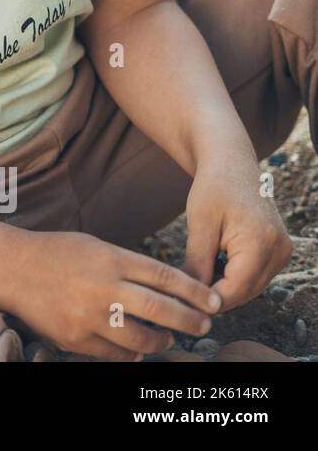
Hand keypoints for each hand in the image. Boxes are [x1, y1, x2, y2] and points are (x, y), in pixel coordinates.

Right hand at [7, 231, 221, 360]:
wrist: (11, 268)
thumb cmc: (57, 253)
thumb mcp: (95, 246)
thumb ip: (130, 264)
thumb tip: (169, 290)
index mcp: (111, 258)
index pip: (166, 277)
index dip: (195, 292)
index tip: (214, 301)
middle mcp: (103, 287)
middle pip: (161, 309)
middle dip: (190, 321)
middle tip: (204, 326)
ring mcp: (88, 315)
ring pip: (142, 338)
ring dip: (162, 341)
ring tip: (168, 339)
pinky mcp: (74, 337)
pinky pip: (115, 354)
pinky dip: (132, 353)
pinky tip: (138, 349)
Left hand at [183, 150, 292, 310]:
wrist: (232, 163)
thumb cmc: (213, 187)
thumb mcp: (199, 224)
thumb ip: (198, 262)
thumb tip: (192, 296)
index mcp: (261, 242)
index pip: (236, 288)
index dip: (209, 300)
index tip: (183, 302)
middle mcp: (279, 250)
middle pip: (245, 291)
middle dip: (216, 296)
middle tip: (184, 295)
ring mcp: (283, 251)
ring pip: (251, 286)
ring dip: (225, 288)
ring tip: (195, 280)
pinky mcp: (279, 250)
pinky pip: (256, 275)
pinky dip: (235, 277)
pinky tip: (212, 269)